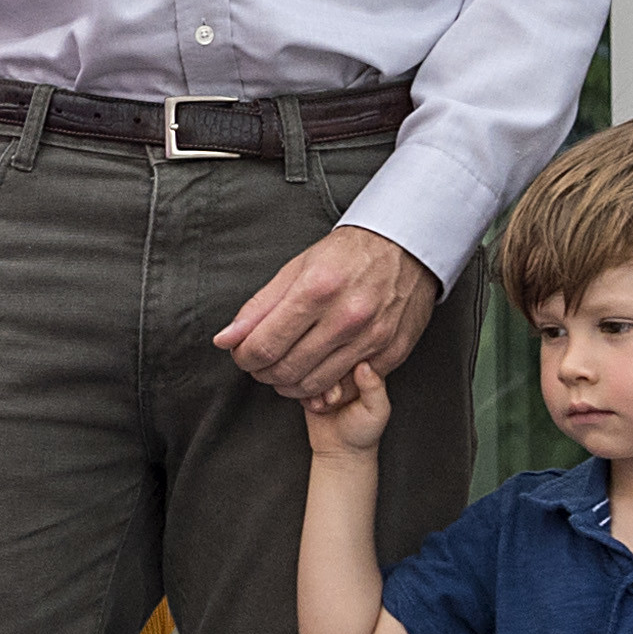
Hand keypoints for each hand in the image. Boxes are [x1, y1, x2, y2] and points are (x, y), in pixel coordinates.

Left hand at [216, 222, 439, 403]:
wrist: (406, 247)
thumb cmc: (348, 254)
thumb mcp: (297, 269)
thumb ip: (259, 307)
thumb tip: (226, 339)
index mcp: (317, 289)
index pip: (264, 345)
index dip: (244, 357)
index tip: (242, 354)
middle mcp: (347, 317)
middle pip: (286, 370)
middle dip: (263, 372)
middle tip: (261, 362)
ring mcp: (372, 338)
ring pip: (314, 385)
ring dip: (289, 384)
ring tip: (285, 367)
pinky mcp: (391, 352)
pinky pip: (347, 386)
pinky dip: (325, 386)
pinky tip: (316, 369)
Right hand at [301, 360, 390, 458]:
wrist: (341, 451)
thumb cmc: (363, 431)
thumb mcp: (376, 410)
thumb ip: (374, 387)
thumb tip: (363, 364)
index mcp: (367, 369)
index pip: (355, 349)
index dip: (348, 365)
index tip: (348, 382)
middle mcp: (346, 369)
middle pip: (331, 354)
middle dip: (329, 378)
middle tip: (335, 398)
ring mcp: (327, 376)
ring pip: (313, 365)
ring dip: (316, 386)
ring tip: (325, 404)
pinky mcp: (310, 385)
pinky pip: (300, 378)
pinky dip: (305, 393)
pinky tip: (316, 406)